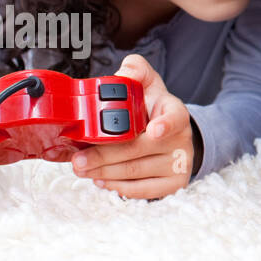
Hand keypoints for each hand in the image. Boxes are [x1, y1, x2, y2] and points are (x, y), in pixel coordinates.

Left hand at [71, 54, 194, 198]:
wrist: (172, 133)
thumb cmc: (153, 108)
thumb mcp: (147, 83)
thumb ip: (135, 70)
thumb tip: (124, 73)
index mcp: (176, 113)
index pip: (174, 118)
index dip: (164, 125)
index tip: (154, 131)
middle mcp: (181, 140)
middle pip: (139, 150)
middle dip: (104, 156)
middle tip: (78, 159)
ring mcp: (179, 165)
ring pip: (136, 172)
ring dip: (104, 173)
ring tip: (81, 169)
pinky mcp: (173, 184)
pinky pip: (142, 190)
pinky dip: (118, 187)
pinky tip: (101, 180)